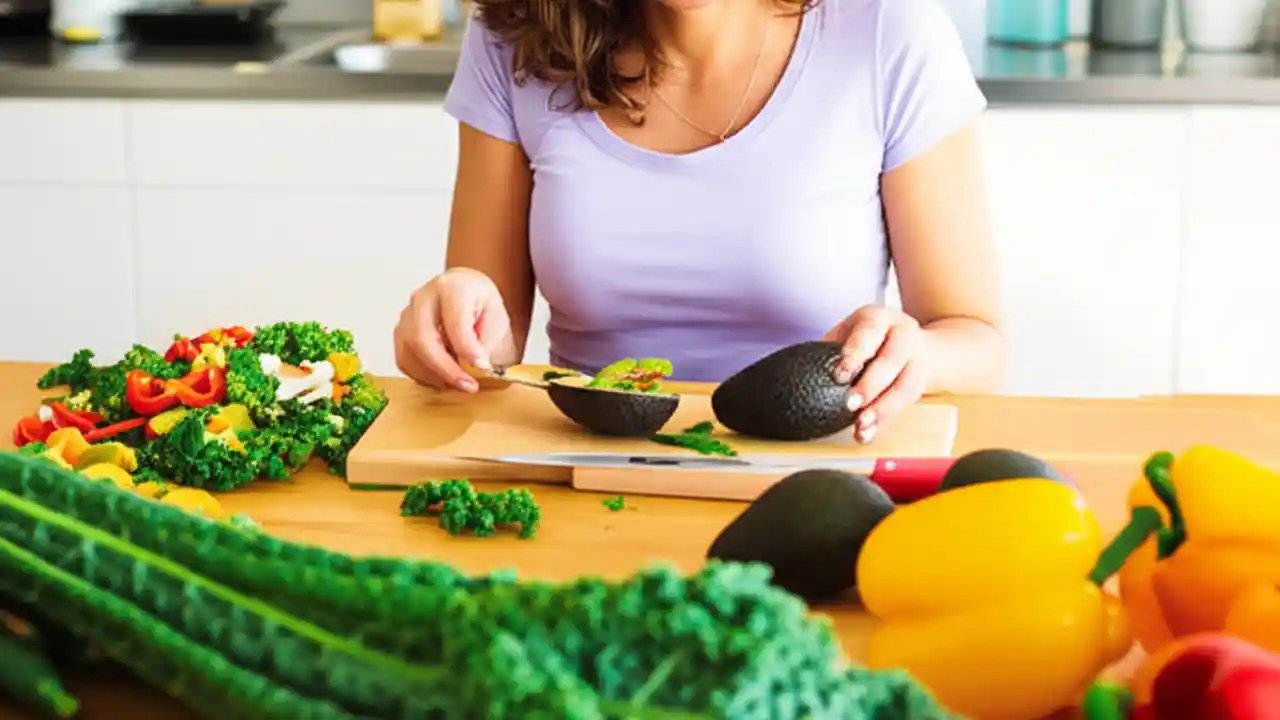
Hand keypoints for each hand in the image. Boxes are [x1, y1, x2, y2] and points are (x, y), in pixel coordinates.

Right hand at [394, 267, 515, 391]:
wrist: (463, 291)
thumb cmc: (479, 304)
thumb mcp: (495, 316)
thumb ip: (485, 341)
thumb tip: (475, 367)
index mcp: (451, 288)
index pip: (454, 321)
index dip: (467, 348)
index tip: (482, 366)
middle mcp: (423, 298)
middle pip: (422, 339)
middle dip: (446, 369)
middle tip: (469, 386)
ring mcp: (407, 315)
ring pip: (410, 353)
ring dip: (435, 376)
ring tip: (459, 383)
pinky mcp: (400, 332)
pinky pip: (405, 361)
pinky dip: (423, 376)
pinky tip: (443, 378)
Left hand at [822, 305, 931, 443]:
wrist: (919, 344)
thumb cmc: (870, 339)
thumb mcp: (850, 334)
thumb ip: (829, 351)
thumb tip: (793, 375)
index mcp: (879, 318)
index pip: (869, 333)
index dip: (856, 353)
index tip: (840, 374)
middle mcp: (903, 334)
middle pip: (891, 360)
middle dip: (870, 385)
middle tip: (849, 405)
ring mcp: (917, 359)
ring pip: (905, 386)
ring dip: (882, 410)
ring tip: (861, 427)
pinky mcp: (922, 382)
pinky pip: (906, 405)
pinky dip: (884, 423)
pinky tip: (867, 435)